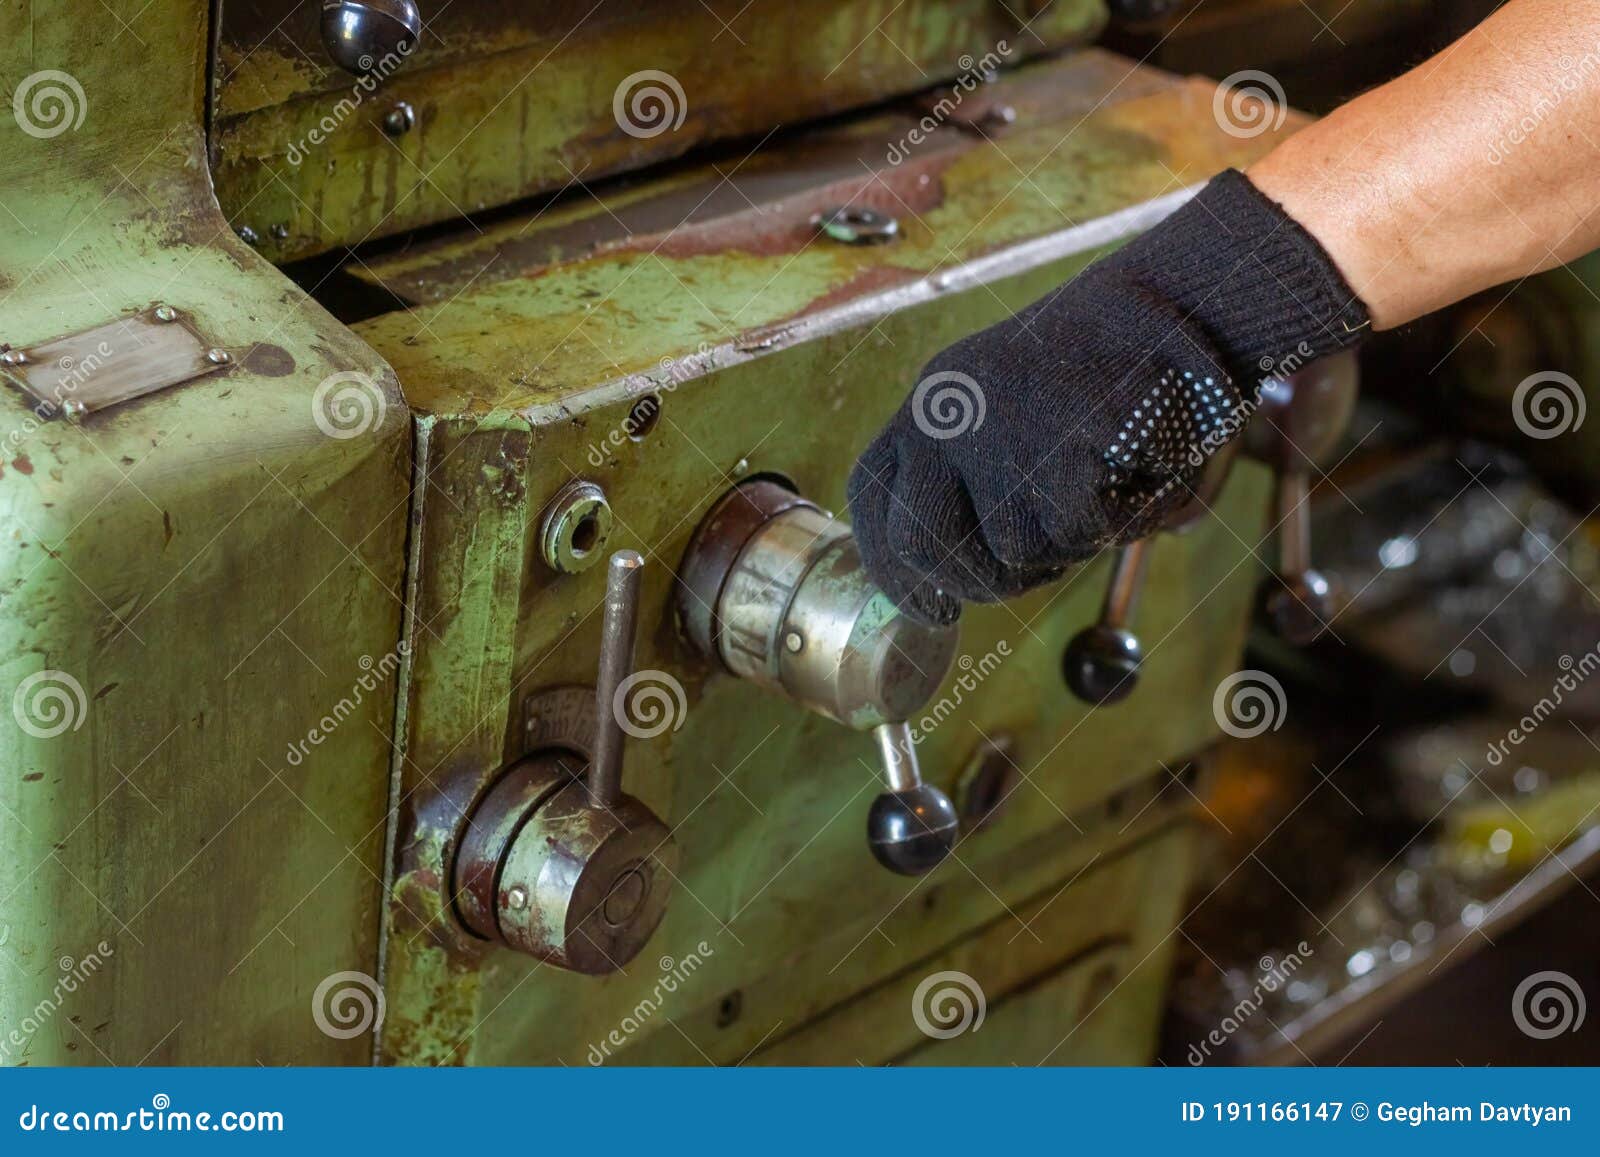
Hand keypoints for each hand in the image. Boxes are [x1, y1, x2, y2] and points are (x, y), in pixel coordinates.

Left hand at [848, 170, 1368, 624]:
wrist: (1188, 298)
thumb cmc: (1107, 370)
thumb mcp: (1015, 411)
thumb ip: (972, 479)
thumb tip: (945, 580)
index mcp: (931, 400)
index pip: (872, 498)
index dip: (892, 566)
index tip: (929, 604)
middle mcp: (945, 414)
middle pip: (923, 548)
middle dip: (980, 583)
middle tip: (1037, 570)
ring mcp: (995, 434)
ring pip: (1011, 554)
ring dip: (1065, 544)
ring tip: (1105, 480)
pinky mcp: (1055, 451)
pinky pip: (1075, 534)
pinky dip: (1114, 521)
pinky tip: (1134, 469)